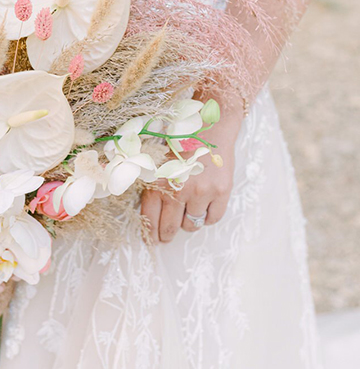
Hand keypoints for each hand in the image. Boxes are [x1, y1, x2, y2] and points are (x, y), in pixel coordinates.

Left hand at [140, 112, 240, 243]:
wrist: (210, 128)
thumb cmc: (181, 145)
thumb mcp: (157, 162)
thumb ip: (151, 186)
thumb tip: (147, 217)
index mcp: (158, 182)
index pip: (150, 219)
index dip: (151, 234)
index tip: (152, 240)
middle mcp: (178, 189)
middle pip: (170, 228)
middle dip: (167, 235)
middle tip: (167, 237)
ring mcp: (201, 192)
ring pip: (192, 225)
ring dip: (188, 223)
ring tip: (187, 213)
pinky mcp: (221, 192)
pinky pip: (212, 219)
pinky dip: (208, 218)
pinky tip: (204, 208)